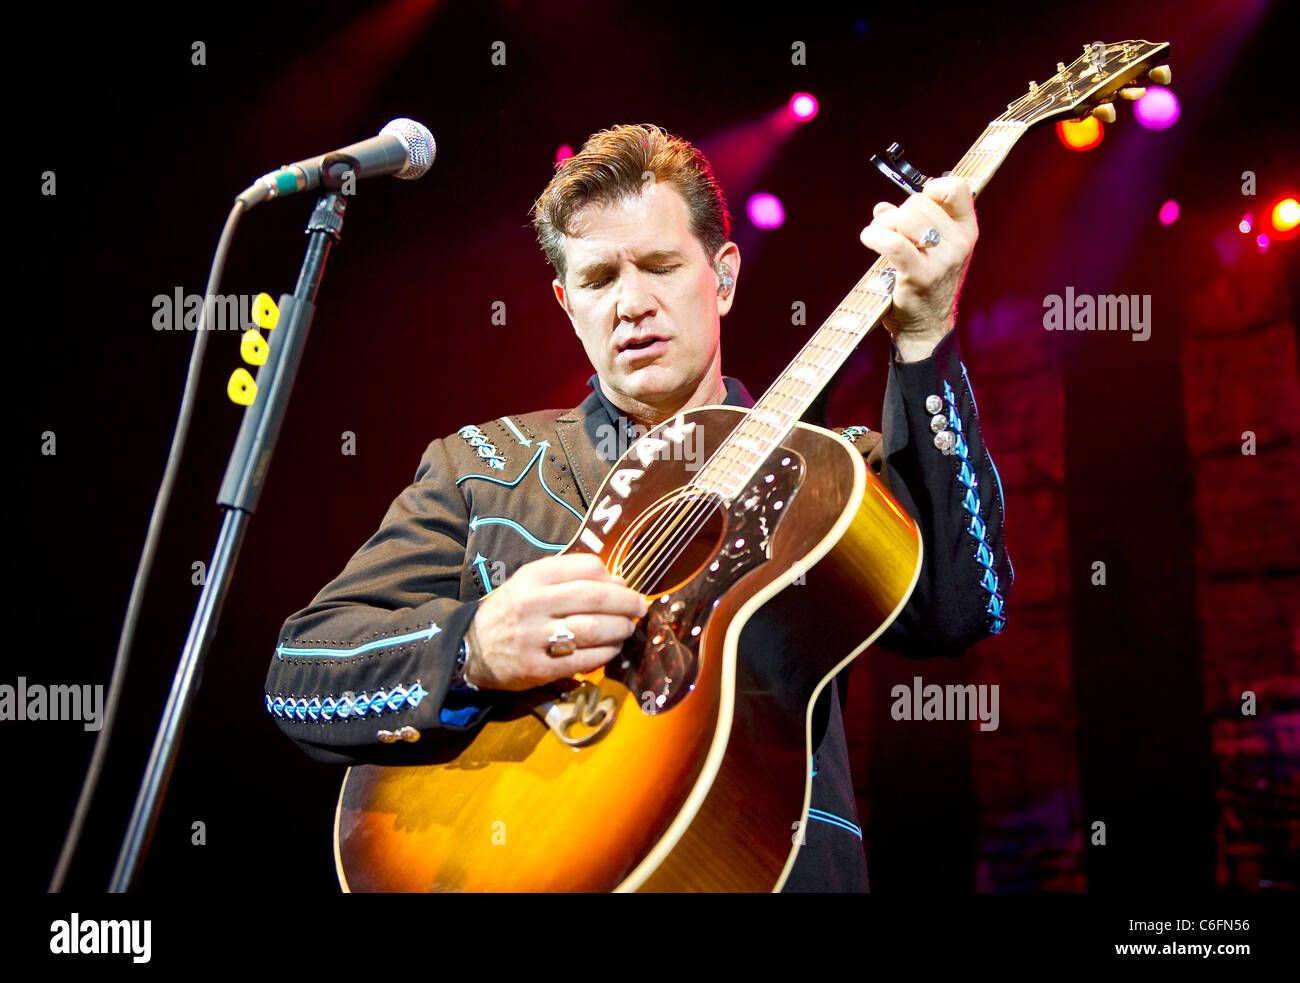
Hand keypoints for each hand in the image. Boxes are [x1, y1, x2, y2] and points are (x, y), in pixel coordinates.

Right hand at [465, 553, 647, 690]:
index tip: (624, 585)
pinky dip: (607, 653)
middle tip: (640, 607)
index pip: (585, 568)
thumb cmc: (509, 612)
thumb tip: (618, 582)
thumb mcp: (529, 584)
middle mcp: (533, 604)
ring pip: (594, 629)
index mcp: (532, 578)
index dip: (613, 576)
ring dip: (620, 628)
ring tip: (627, 628)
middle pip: (596, 597)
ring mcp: (536, 638)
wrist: (471, 649)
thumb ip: (568, 578)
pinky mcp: (540, 669)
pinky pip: (586, 659)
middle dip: (627, 602)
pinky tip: (612, 648)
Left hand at [858, 176, 977, 361]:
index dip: (932, 187)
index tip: (916, 202)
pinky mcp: (920, 275)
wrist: (926, 327)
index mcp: (967, 231)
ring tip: (877, 235)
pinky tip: (869, 239)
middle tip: (888, 229)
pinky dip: (875, 236)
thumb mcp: (931, 250)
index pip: (957, 188)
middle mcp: (960, 243)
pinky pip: (894, 242)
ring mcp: (942, 260)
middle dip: (897, 212)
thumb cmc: (926, 284)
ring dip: (883, 224)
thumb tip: (881, 208)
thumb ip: (911, 222)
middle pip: (920, 202)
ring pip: (905, 218)